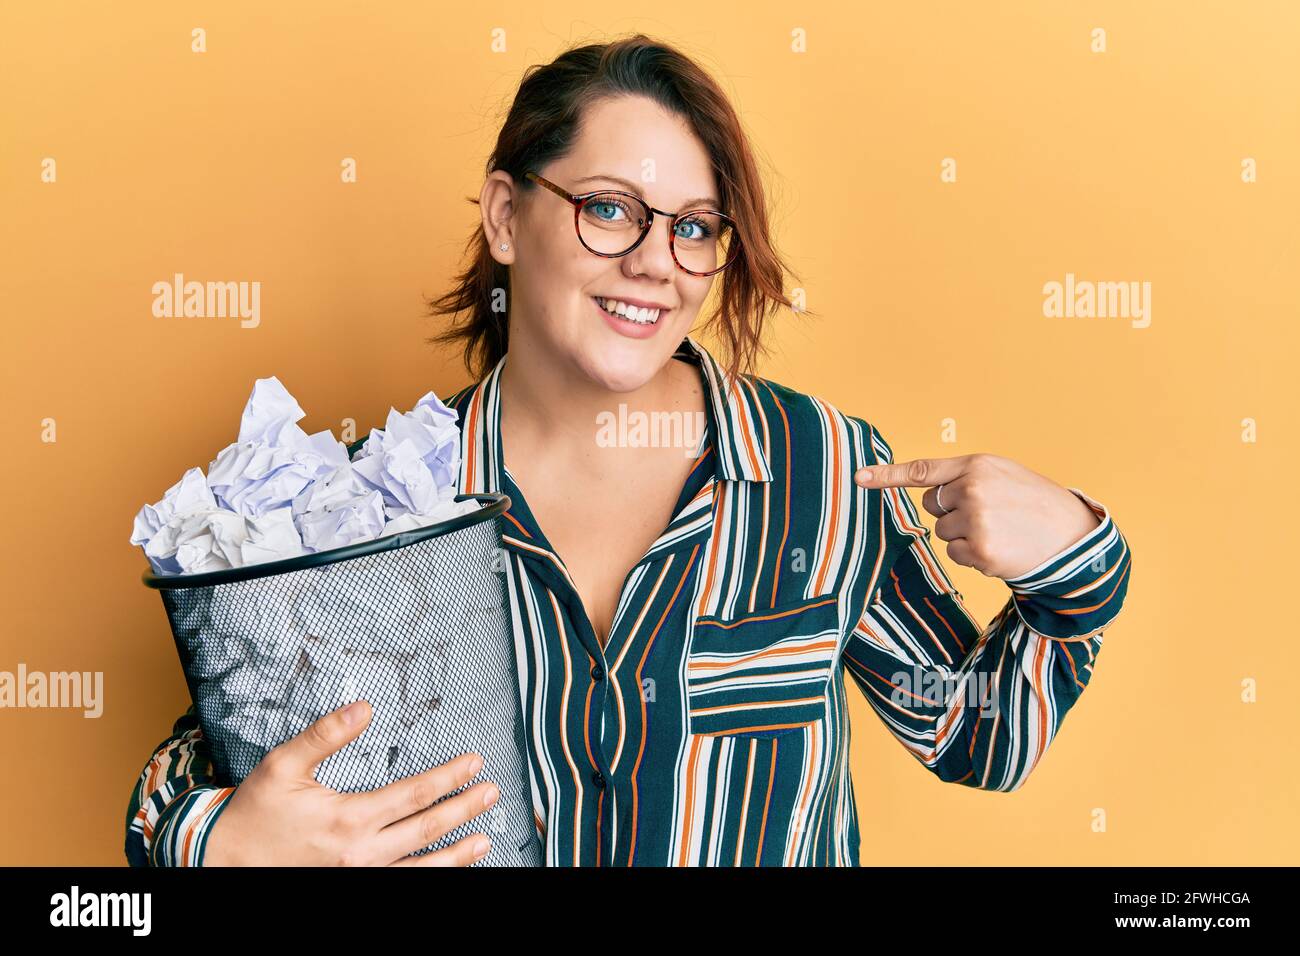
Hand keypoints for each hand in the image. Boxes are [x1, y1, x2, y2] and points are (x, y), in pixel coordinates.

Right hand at [204, 699, 499, 865]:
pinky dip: (429, 877)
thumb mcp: (284, 765)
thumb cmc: (253, 814)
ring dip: (457, 854)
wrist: (223, 862)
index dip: (449, 777)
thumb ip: (326, 735)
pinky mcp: (352, 889)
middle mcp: (362, 853)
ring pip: (421, 867)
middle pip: (427, 829)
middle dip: (464, 810)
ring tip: (483, 841)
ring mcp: (360, 878)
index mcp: (349, 819)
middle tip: (491, 793)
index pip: (415, 793)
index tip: (473, 764)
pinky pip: (401, 884)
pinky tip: (445, 870)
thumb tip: (364, 707)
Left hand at [854, 452, 1100, 579]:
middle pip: (931, 506)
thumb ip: (966, 477)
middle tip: (989, 514)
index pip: (923, 470)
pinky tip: (999, 548)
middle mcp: (972, 489)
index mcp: (977, 465)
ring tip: (999, 531)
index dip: (887, 475)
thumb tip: (929, 496)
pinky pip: (954, 555)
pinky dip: (971, 556)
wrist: (1072, 535)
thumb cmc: (1034, 503)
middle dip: (951, 512)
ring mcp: (975, 520)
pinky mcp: (979, 550)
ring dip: (963, 536)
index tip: (858, 478)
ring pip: (942, 533)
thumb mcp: (1003, 475)